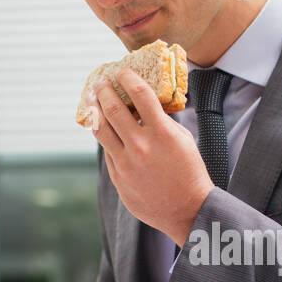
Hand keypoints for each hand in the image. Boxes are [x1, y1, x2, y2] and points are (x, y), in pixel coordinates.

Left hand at [87, 67, 213, 245]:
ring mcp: (126, 163)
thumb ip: (163, 122)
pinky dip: (105, 137)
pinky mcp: (118, 178)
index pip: (140, 94)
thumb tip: (146, 105)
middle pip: (113, 109)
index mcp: (162, 133)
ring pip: (101, 130)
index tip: (121, 70)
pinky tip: (104, 128)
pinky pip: (107, 152)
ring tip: (92, 101)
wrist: (187, 210)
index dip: (128, 78)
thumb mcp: (184, 140)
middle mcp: (140, 146)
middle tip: (101, 82)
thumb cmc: (190, 173)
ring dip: (95, 111)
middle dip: (104, 91)